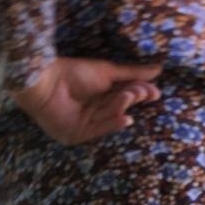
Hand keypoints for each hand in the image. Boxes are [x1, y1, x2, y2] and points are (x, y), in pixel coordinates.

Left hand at [10, 56, 161, 145]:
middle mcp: (92, 108)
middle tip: (142, 92)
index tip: (155, 92)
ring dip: (121, 108)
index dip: (139, 93)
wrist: (46, 82)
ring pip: (109, 117)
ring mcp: (83, 123)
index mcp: (99, 93)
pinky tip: (126, 118)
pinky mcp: (74, 134)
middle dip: (132, 99)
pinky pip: (97, 131)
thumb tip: (158, 70)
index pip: (124, 95)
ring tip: (129, 96)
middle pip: (118, 107)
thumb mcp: (107, 71)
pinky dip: (112, 125)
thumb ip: (132, 73)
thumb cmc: (74, 72)